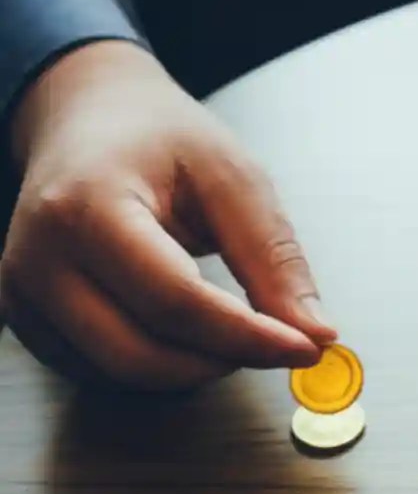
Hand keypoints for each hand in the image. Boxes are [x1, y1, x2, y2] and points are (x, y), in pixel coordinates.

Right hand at [0, 41, 335, 390]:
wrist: (90, 119)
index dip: (248, 336)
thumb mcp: (233, 177)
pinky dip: (157, 364)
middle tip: (274, 338)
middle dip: (222, 359)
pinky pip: (100, 372)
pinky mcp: (27, 321)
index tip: (305, 347)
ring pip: (120, 374)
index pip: (175, 300)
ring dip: (192, 367)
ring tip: (231, 323)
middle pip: (141, 352)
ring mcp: (23, 295)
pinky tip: (187, 328)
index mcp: (87, 206)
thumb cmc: (158, 139)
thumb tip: (314, 331)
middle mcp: (40, 258)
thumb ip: (274, 257)